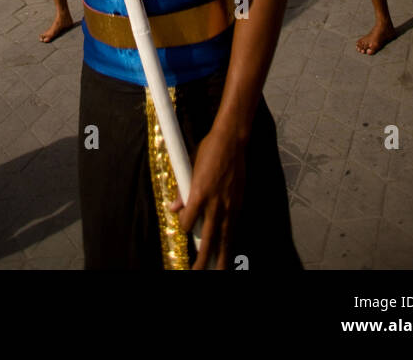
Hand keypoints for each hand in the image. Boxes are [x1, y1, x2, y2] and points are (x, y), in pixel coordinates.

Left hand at [170, 130, 245, 269]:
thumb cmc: (209, 150)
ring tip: (219, 272)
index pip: (188, 223)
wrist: (232, 140)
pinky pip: (234, 227)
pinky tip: (230, 250)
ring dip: (222, 258)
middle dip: (203, 259)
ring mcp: (229, 205)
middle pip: (208, 239)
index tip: (185, 226)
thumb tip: (174, 207)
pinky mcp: (239, 203)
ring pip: (225, 238)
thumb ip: (182, 190)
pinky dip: (231, 240)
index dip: (185, 227)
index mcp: (199, 193)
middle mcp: (214, 203)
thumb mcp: (190, 167)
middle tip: (198, 272)